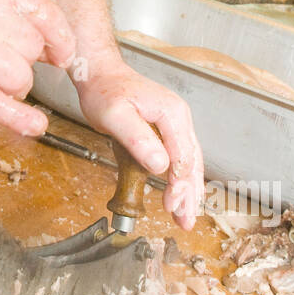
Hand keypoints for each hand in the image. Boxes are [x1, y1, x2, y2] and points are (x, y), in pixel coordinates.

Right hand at [0, 0, 75, 134]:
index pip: (45, 14)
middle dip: (23, 61)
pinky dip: (19, 118)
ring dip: (12, 87)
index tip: (61, 55)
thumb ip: (17, 11)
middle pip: (33, 50)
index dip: (59, 40)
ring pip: (20, 79)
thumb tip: (60, 50)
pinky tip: (34, 124)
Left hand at [72, 55, 203, 229]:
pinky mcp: (168, 129)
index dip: (179, 184)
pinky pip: (180, 156)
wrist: (101, 74)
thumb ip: (138, 139)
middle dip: (190, 194)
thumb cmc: (105, 91)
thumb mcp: (115, 115)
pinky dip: (181, 178)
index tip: (172, 205)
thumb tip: (160, 165)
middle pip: (192, 161)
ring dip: (189, 190)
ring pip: (190, 162)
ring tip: (186, 217)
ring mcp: (176, 123)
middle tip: (185, 221)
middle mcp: (180, 118)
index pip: (183, 156)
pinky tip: (180, 195)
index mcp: (172, 113)